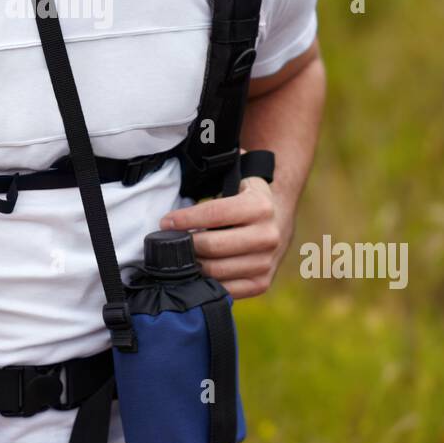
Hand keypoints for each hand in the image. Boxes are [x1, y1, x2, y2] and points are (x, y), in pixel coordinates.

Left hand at [159, 173, 289, 299]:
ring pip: (216, 271)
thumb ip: (219, 171)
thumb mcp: (239, 179)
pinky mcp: (262, 283)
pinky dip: (206, 283)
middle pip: (213, 247)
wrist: (278, 221)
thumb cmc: (247, 199)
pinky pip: (227, 290)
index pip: (213, 214)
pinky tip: (196, 272)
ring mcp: (266, 262)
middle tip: (169, 242)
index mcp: (260, 206)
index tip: (165, 222)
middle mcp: (267, 236)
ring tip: (181, 256)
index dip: (185, 219)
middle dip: (185, 245)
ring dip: (193, 265)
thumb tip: (195, 152)